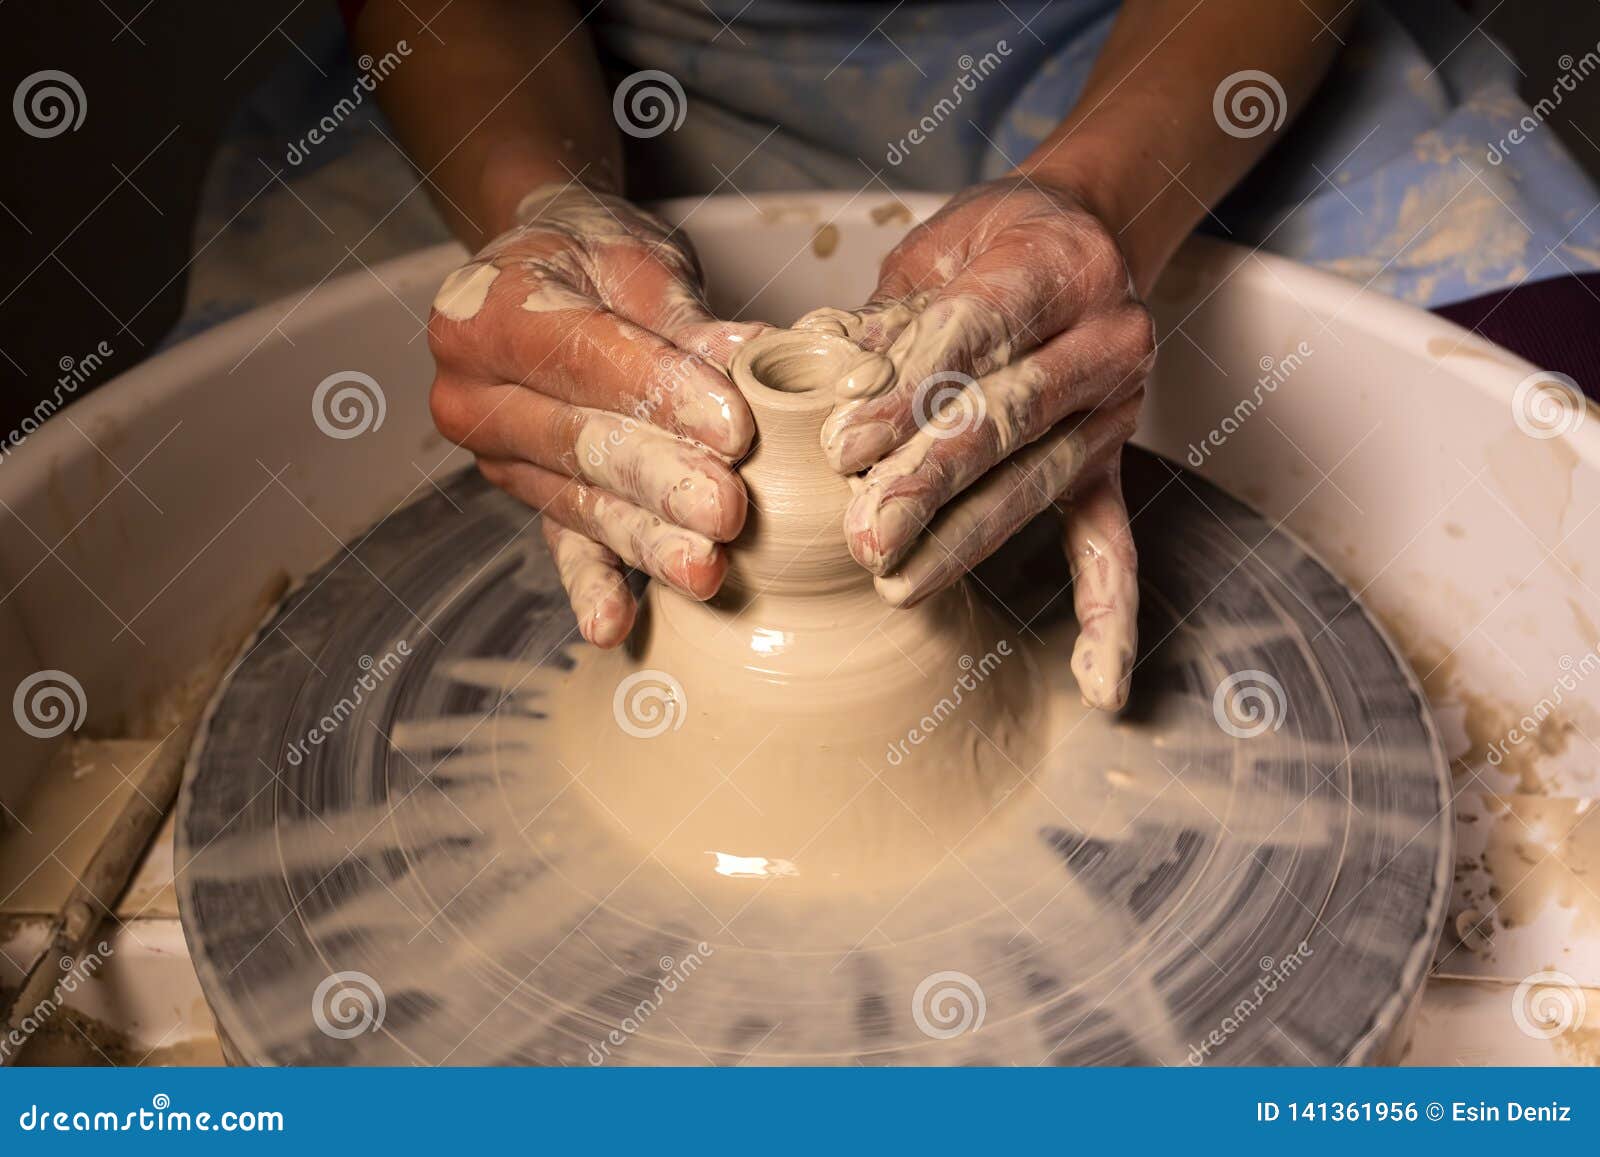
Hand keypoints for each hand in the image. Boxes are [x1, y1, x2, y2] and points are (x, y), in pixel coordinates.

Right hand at [426, 182, 765, 646]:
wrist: (546, 273)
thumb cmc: (593, 258)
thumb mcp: (638, 263)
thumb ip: (689, 321)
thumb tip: (760, 355)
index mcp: (486, 312)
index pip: (585, 360)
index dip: (661, 395)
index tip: (734, 428)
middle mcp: (473, 393)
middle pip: (580, 443)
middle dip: (661, 480)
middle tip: (727, 510)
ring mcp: (498, 456)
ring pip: (581, 501)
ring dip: (647, 539)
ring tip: (704, 569)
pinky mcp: (530, 497)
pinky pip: (563, 545)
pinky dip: (593, 585)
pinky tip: (613, 625)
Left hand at [799, 177, 1152, 709]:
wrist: (1086, 233)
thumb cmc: (992, 243)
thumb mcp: (933, 250)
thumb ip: (882, 312)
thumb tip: (809, 356)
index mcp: (1058, 267)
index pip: (972, 335)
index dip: (904, 393)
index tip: (839, 446)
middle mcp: (1106, 341)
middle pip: (1006, 419)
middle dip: (928, 481)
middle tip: (863, 534)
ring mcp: (1114, 412)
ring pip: (1039, 484)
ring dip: (968, 540)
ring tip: (901, 584)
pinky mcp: (1113, 464)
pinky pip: (1114, 544)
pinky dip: (1109, 615)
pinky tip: (1101, 682)